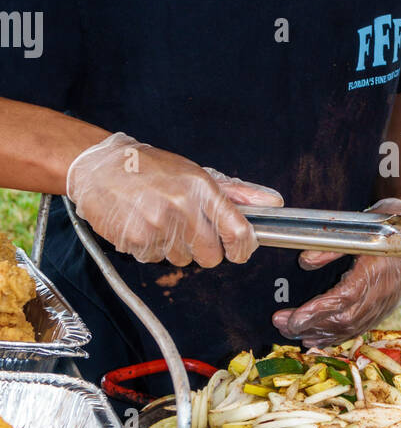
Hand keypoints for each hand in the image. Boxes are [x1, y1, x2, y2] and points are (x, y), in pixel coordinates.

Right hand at [66, 131, 283, 266]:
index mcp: (201, 189)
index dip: (243, 249)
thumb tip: (274, 202)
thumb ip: (237, 192)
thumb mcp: (196, 173)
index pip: (238, 232)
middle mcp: (182, 207)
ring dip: (174, 248)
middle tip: (187, 229)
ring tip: (159, 221)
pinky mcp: (135, 240)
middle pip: (212, 257)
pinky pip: (155, 260)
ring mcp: (157, 226)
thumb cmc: (151, 168)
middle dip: (204, 249)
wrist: (99, 166)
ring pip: (183, 261)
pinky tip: (142, 225)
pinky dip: (150, 248)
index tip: (239, 250)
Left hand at [272, 197, 400, 346]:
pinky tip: (317, 338)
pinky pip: (359, 329)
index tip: (291, 318)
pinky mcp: (384, 310)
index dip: (316, 312)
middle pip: (344, 319)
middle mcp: (382, 292)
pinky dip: (336, 336)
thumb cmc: (384, 229)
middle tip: (282, 324)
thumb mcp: (356, 229)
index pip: (343, 299)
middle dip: (310, 325)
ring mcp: (385, 304)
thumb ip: (330, 247)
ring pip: (351, 328)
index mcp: (376, 270)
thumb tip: (304, 262)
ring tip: (293, 333)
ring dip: (320, 334)